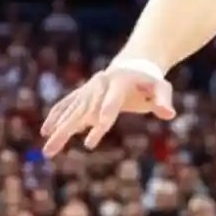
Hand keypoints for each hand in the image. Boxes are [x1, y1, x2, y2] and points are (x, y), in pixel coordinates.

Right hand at [40, 66, 175, 155]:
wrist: (134, 66)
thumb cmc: (149, 82)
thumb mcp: (161, 87)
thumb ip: (163, 99)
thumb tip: (169, 114)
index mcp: (119, 83)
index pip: (110, 103)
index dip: (102, 118)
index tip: (92, 139)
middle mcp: (99, 85)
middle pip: (83, 110)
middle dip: (67, 130)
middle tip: (52, 150)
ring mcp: (89, 89)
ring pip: (71, 109)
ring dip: (57, 129)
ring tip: (47, 150)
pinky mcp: (84, 93)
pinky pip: (67, 104)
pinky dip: (57, 115)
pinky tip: (46, 130)